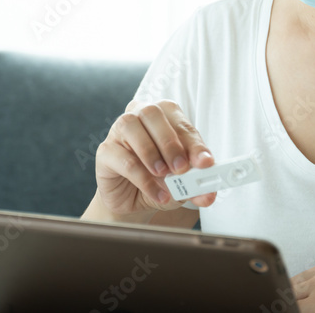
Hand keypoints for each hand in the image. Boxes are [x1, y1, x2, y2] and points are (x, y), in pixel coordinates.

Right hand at [94, 99, 216, 217]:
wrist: (132, 201)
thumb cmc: (159, 181)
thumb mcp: (182, 184)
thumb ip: (196, 186)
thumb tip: (208, 194)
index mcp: (164, 115)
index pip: (181, 122)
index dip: (195, 143)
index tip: (205, 162)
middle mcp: (140, 115)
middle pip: (152, 113)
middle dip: (170, 142)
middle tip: (181, 168)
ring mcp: (118, 131)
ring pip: (131, 126)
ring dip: (151, 152)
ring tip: (164, 175)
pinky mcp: (105, 151)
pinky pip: (122, 158)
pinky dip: (141, 177)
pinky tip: (155, 192)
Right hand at [291, 258, 314, 311]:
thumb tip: (295, 309)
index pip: (289, 307)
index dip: (286, 310)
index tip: (283, 311)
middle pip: (288, 295)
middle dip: (290, 305)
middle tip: (295, 309)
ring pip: (293, 283)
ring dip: (293, 295)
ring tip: (303, 304)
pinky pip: (306, 273)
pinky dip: (304, 284)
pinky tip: (311, 294)